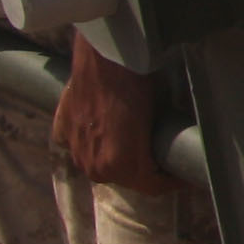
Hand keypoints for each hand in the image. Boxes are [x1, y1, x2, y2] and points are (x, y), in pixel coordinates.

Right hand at [55, 41, 178, 192]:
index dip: (171, 182)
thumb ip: (160, 146)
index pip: (153, 187)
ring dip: (116, 158)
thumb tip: (174, 150)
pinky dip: (92, 142)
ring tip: (133, 143)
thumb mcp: (159, 119)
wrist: (104, 57)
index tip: (181, 174)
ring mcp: (76, 150)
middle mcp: (96, 165)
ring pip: (101, 165)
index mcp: (123, 165)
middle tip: (159, 157)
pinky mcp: (62, 131)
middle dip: (144, 170)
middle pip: (126, 177)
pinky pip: (80, 146)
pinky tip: (105, 130)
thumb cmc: (138, 83)